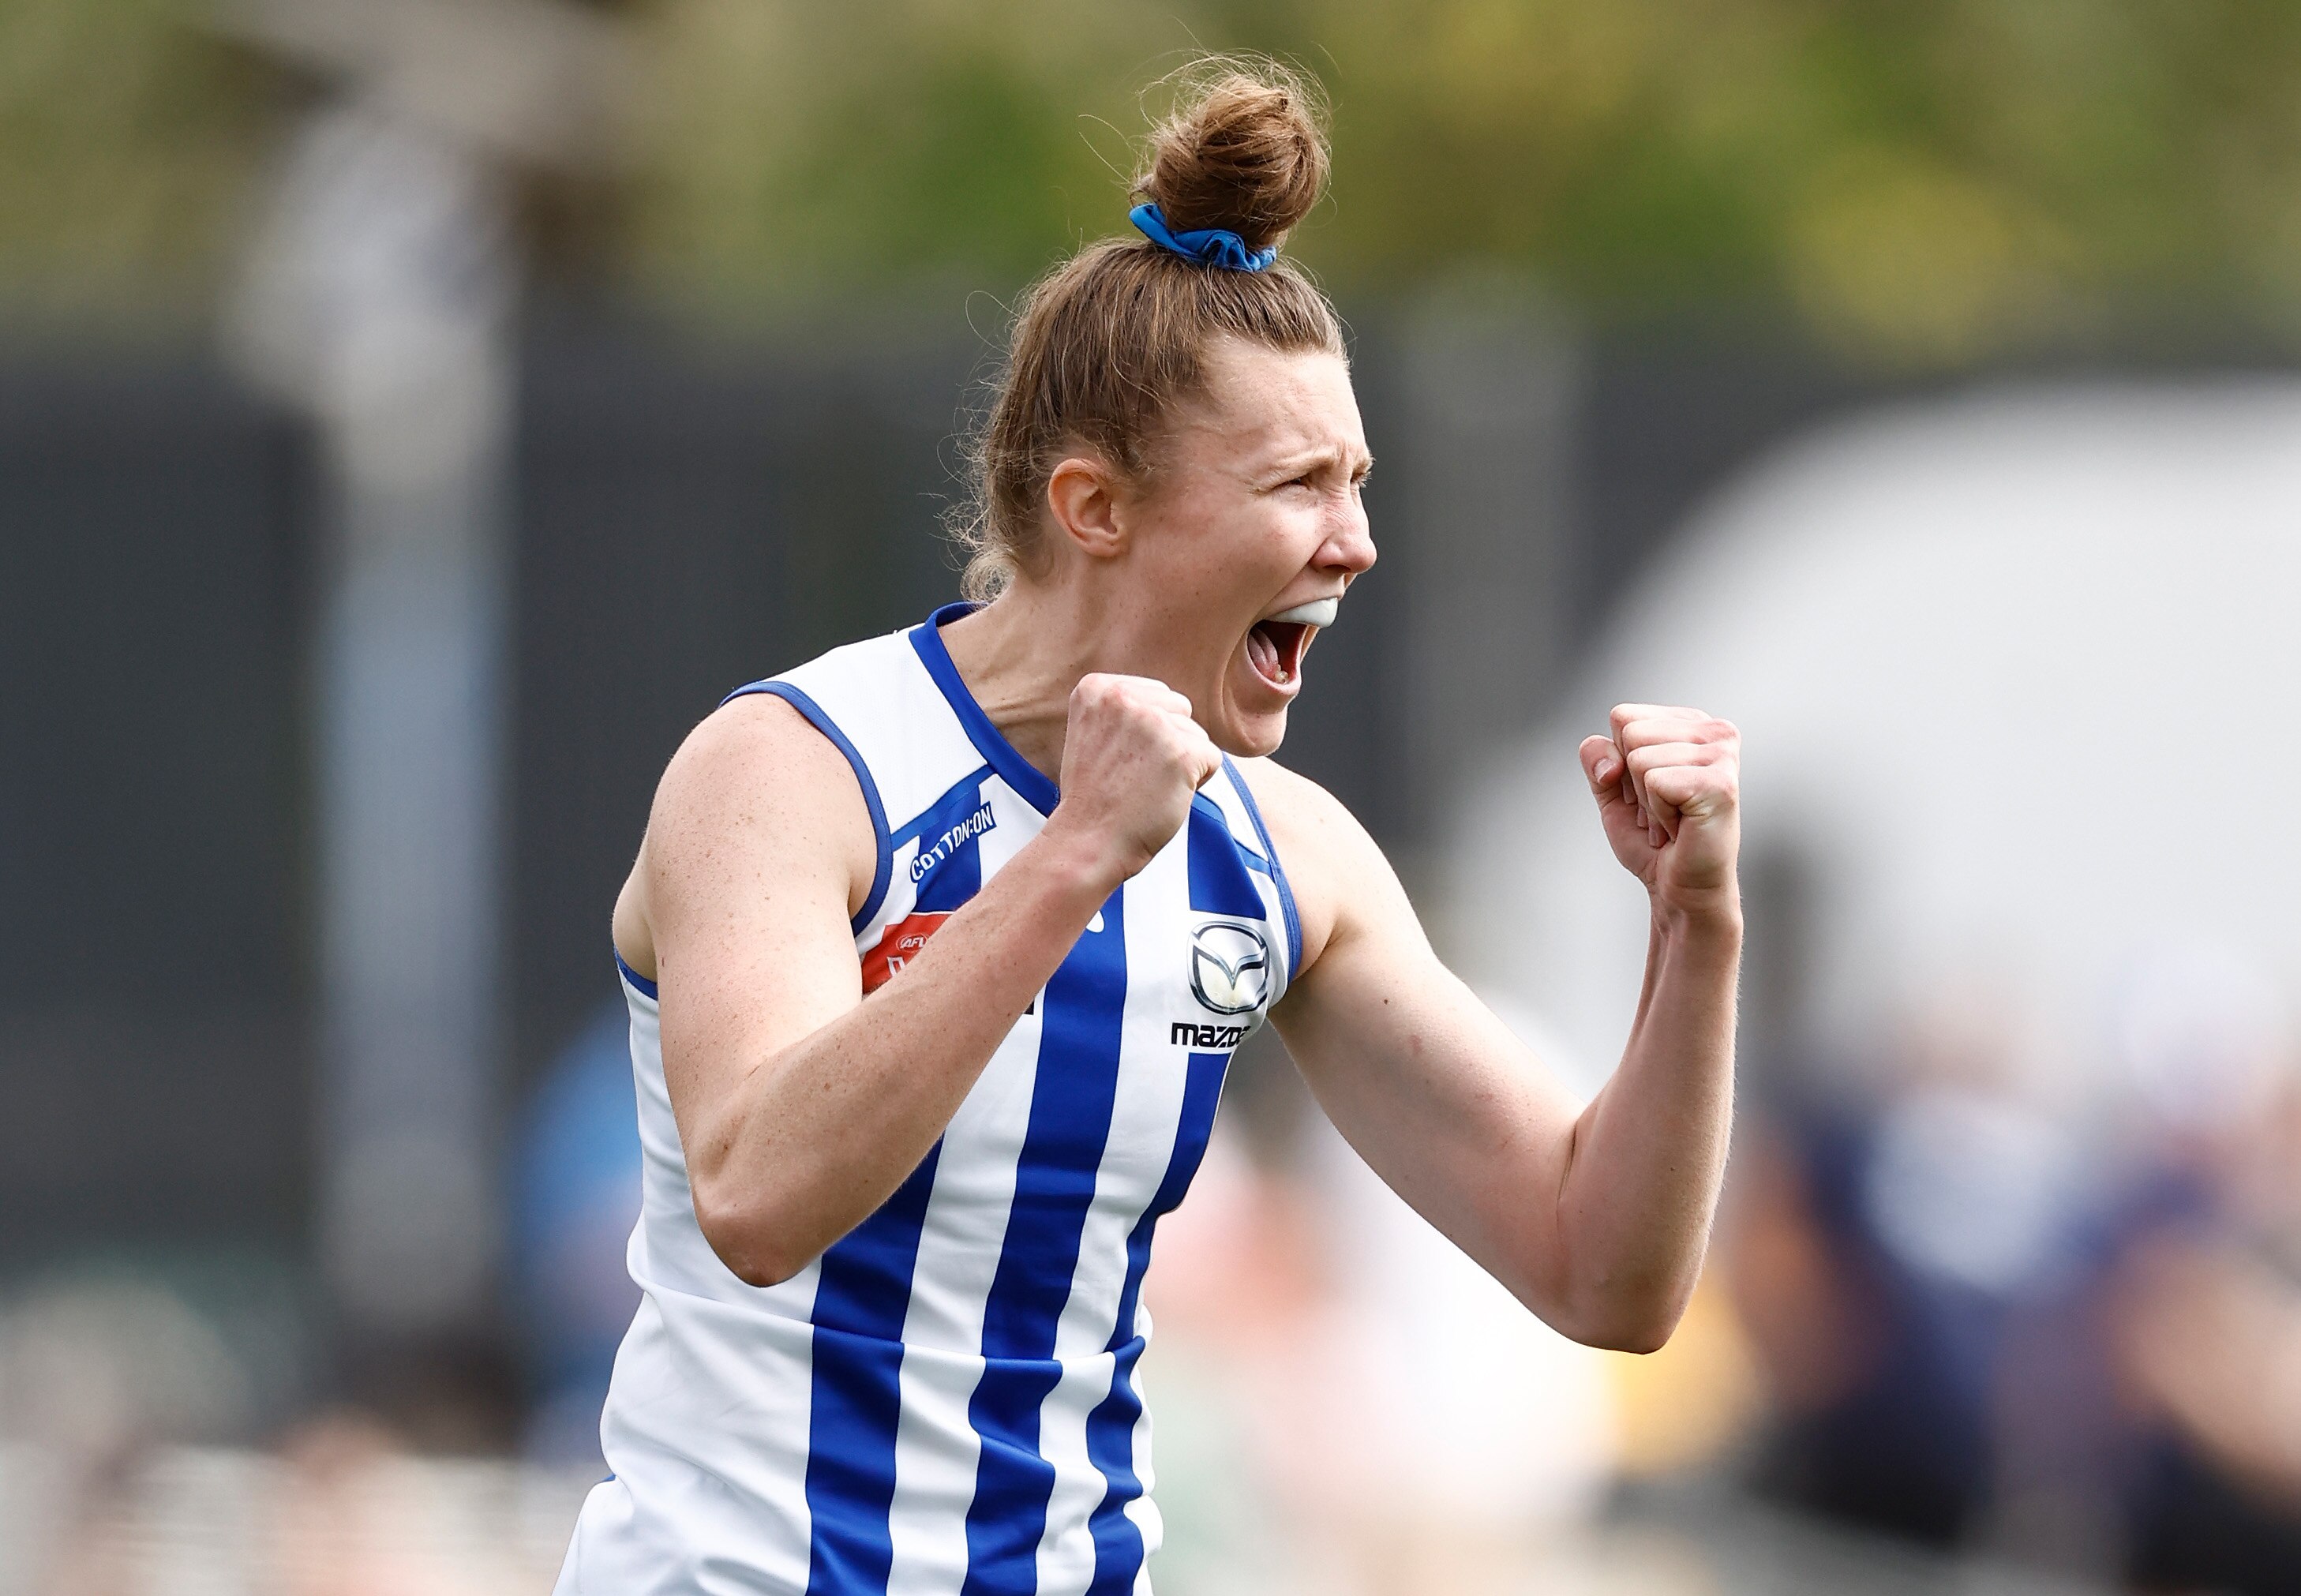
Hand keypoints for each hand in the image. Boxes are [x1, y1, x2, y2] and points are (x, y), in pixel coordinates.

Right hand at [1046, 673, 1221, 886]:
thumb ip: (1126, 709)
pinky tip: (1165, 796)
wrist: (1087, 841)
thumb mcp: (1094, 733)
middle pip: (1179, 709)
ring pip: (1197, 734)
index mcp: (1097, 687)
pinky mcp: (1180, 752)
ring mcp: (1153, 723)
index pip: (1155, 695)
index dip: (1148, 733)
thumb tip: (1173, 702)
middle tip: (1134, 775)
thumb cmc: (1095, 797)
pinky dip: (1198, 782)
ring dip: (1182, 762)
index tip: (1118, 759)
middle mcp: (1122, 697)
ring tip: (1146, 786)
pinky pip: (1213, 758)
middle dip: (1169, 742)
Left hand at [1580, 704, 1739, 913]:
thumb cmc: (1653, 840)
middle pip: (1629, 733)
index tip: (1650, 792)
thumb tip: (1610, 760)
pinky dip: (1658, 814)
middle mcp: (1714, 731)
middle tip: (1663, 811)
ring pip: (1639, 758)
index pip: (1623, 716)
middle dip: (1633, 783)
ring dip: (1647, 802)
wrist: (1680, 888)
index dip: (1621, 762)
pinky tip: (1682, 828)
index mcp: (1692, 724)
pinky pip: (1654, 782)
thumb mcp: (1612, 789)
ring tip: (1674, 820)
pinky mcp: (1720, 783)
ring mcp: (1722, 755)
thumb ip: (1598, 756)